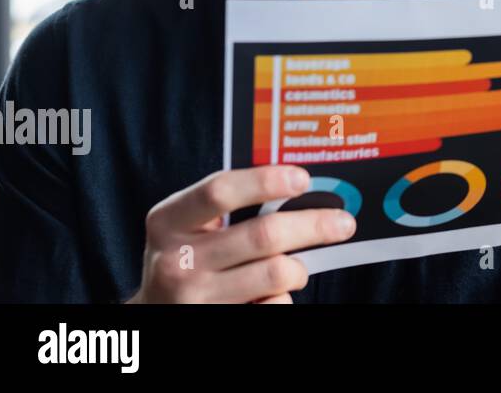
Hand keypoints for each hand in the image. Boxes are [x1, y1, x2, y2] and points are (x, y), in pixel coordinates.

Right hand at [126, 165, 354, 302]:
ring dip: (298, 268)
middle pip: (263, 234)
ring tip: (298, 267)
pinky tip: (273, 295)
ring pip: (275, 273)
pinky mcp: (215, 322)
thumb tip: (299, 186)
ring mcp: (193, 299)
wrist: (155, 313)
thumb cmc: (187, 258)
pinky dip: (283, 298)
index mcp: (167, 221)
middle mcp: (176, 261)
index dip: (265, 180)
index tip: (304, 178)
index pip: (220, 191)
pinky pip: (274, 306)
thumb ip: (228, 206)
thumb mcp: (188, 228)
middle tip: (344, 222)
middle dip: (314, 225)